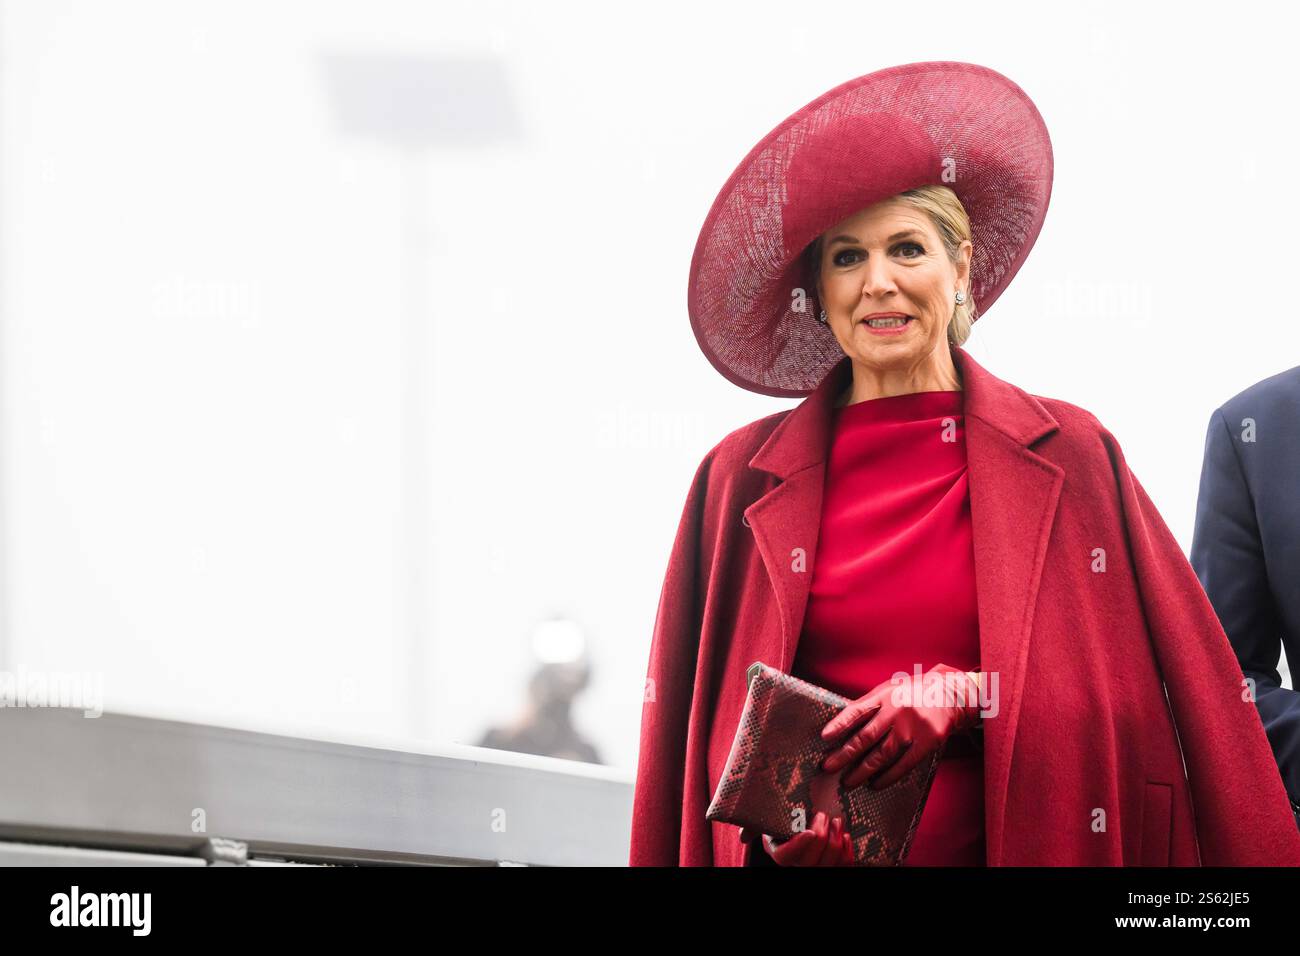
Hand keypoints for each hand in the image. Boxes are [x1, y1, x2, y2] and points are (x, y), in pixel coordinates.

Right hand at [740, 811, 854, 865]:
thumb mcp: (767, 818)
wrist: (802, 820)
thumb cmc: (784, 817)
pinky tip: (843, 834)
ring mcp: (816, 865)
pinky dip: (847, 848)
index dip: (799, 846)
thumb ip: (754, 824)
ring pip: (830, 862)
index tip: (809, 831)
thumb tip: (743, 836)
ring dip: (835, 839)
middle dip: (821, 836)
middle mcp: (797, 864)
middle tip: (823, 815)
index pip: (785, 857)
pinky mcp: (834, 863)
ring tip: (835, 821)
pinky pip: (845, 863)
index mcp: (779, 852)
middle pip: (811, 862)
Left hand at [819, 663, 979, 789]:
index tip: (824, 737)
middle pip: (866, 737)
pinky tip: (874, 784)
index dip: (839, 724)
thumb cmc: (911, 694)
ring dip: (862, 771)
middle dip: (844, 754)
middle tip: (828, 767)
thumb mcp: (888, 691)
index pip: (857, 710)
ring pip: (882, 754)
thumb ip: (869, 706)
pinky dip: (888, 777)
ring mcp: (912, 728)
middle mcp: (896, 711)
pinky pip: (904, 765)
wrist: (949, 695)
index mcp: (883, 696)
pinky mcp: (927, 743)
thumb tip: (841, 726)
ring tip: (848, 782)